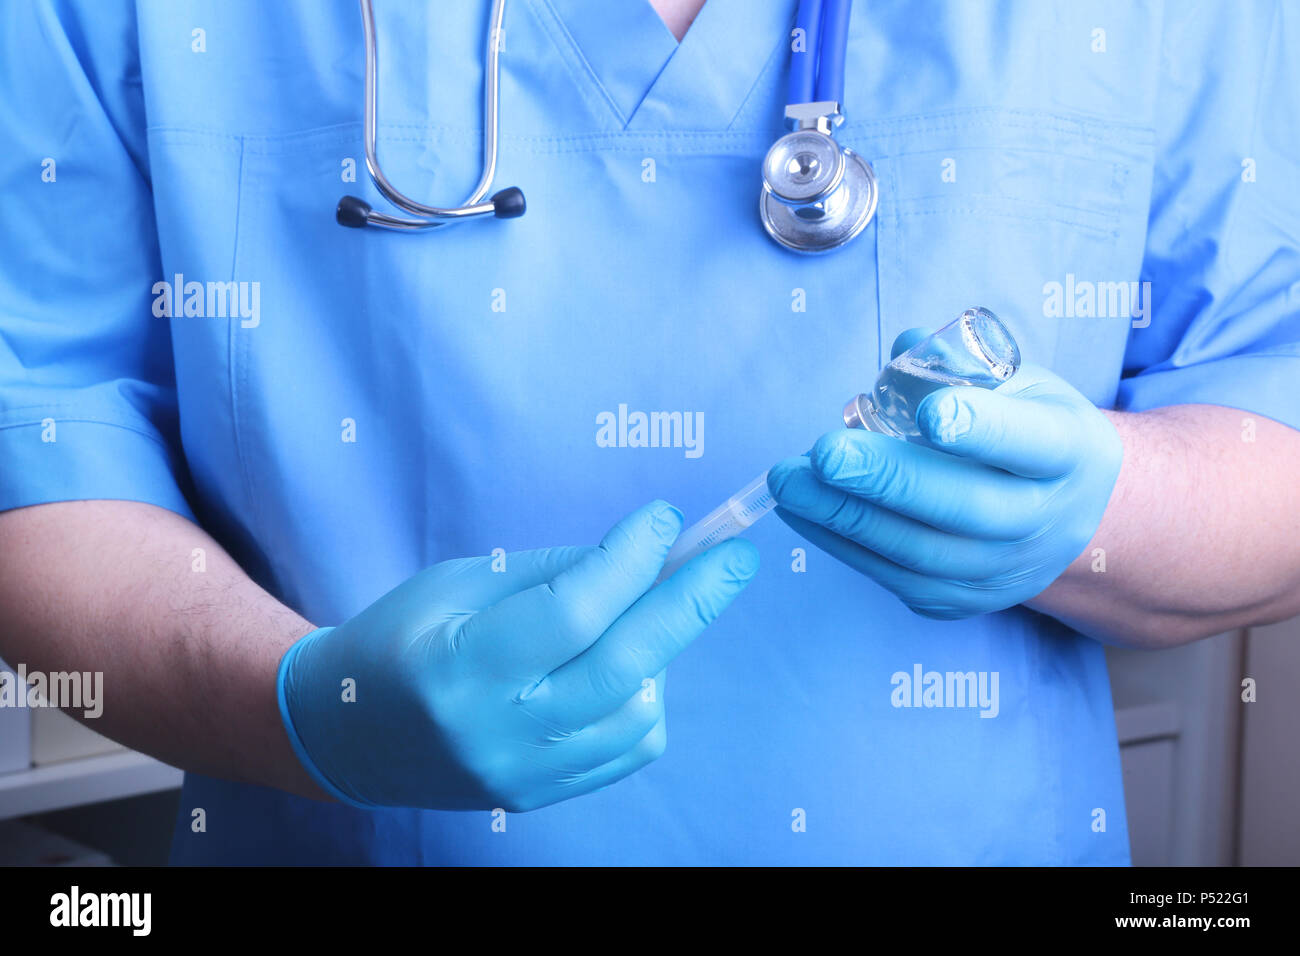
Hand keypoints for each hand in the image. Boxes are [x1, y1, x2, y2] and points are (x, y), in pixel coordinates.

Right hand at [277, 501, 757, 810]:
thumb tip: (642, 553)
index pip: (571, 613)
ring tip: (639, 613)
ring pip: (639, 712)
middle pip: (623, 668)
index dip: (630, 560)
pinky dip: (647, 695)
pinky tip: (628, 662)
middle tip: (735, 557)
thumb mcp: (460, 583)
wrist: (345, 733)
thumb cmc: (399, 637)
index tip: (669, 519)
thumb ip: (553, 572)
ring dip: (661, 651)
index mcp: (460, 667)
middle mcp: (497, 732)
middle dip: (690, 603)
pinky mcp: (542, 795)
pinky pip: (628, 748)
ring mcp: (523, 774)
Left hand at [767, 328, 1121, 619]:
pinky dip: (842, 543)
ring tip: (789, 481)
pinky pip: (896, 576)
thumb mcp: (1018, 385)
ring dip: (844, 515)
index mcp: (1067, 451)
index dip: (982, 429)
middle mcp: (1042, 519)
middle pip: (966, 507)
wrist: (1066, 517)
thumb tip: (905, 347)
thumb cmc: (1028, 431)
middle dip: (888, 481)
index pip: (1029, 442)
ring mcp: (1002, 569)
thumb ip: (960, 365)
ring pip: (919, 551)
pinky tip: (801, 511)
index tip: (933, 413)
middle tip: (824, 453)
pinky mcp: (961, 599)